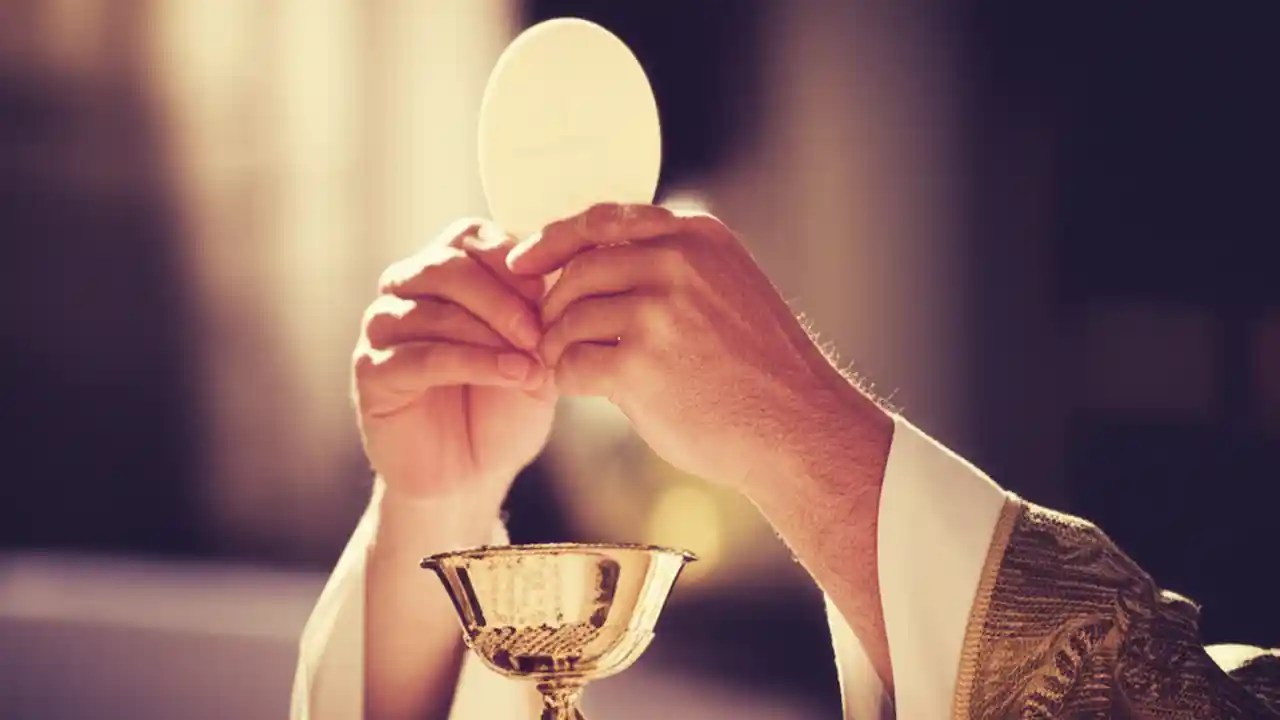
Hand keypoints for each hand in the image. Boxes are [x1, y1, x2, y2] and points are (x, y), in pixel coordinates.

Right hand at [353, 219, 553, 507]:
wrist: (471, 475)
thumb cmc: (504, 407)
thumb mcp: (535, 353)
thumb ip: (540, 313)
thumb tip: (554, 276)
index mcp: (444, 269)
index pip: (471, 236)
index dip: (513, 260)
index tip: (551, 292)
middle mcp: (405, 288)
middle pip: (447, 266)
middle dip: (501, 298)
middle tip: (539, 332)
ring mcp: (382, 328)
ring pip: (432, 310)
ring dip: (490, 334)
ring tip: (532, 363)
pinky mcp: (371, 371)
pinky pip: (421, 356)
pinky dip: (473, 363)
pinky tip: (511, 375)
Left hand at [507, 203, 888, 491]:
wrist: (795, 427)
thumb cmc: (758, 368)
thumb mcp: (727, 288)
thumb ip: (672, 266)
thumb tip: (592, 261)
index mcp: (698, 237)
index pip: (605, 220)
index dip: (554, 240)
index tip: (522, 262)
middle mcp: (678, 263)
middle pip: (580, 268)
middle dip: (550, 303)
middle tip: (546, 333)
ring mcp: (658, 312)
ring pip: (569, 316)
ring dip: (556, 345)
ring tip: (562, 365)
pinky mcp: (640, 364)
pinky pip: (572, 363)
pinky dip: (564, 377)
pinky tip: (576, 389)